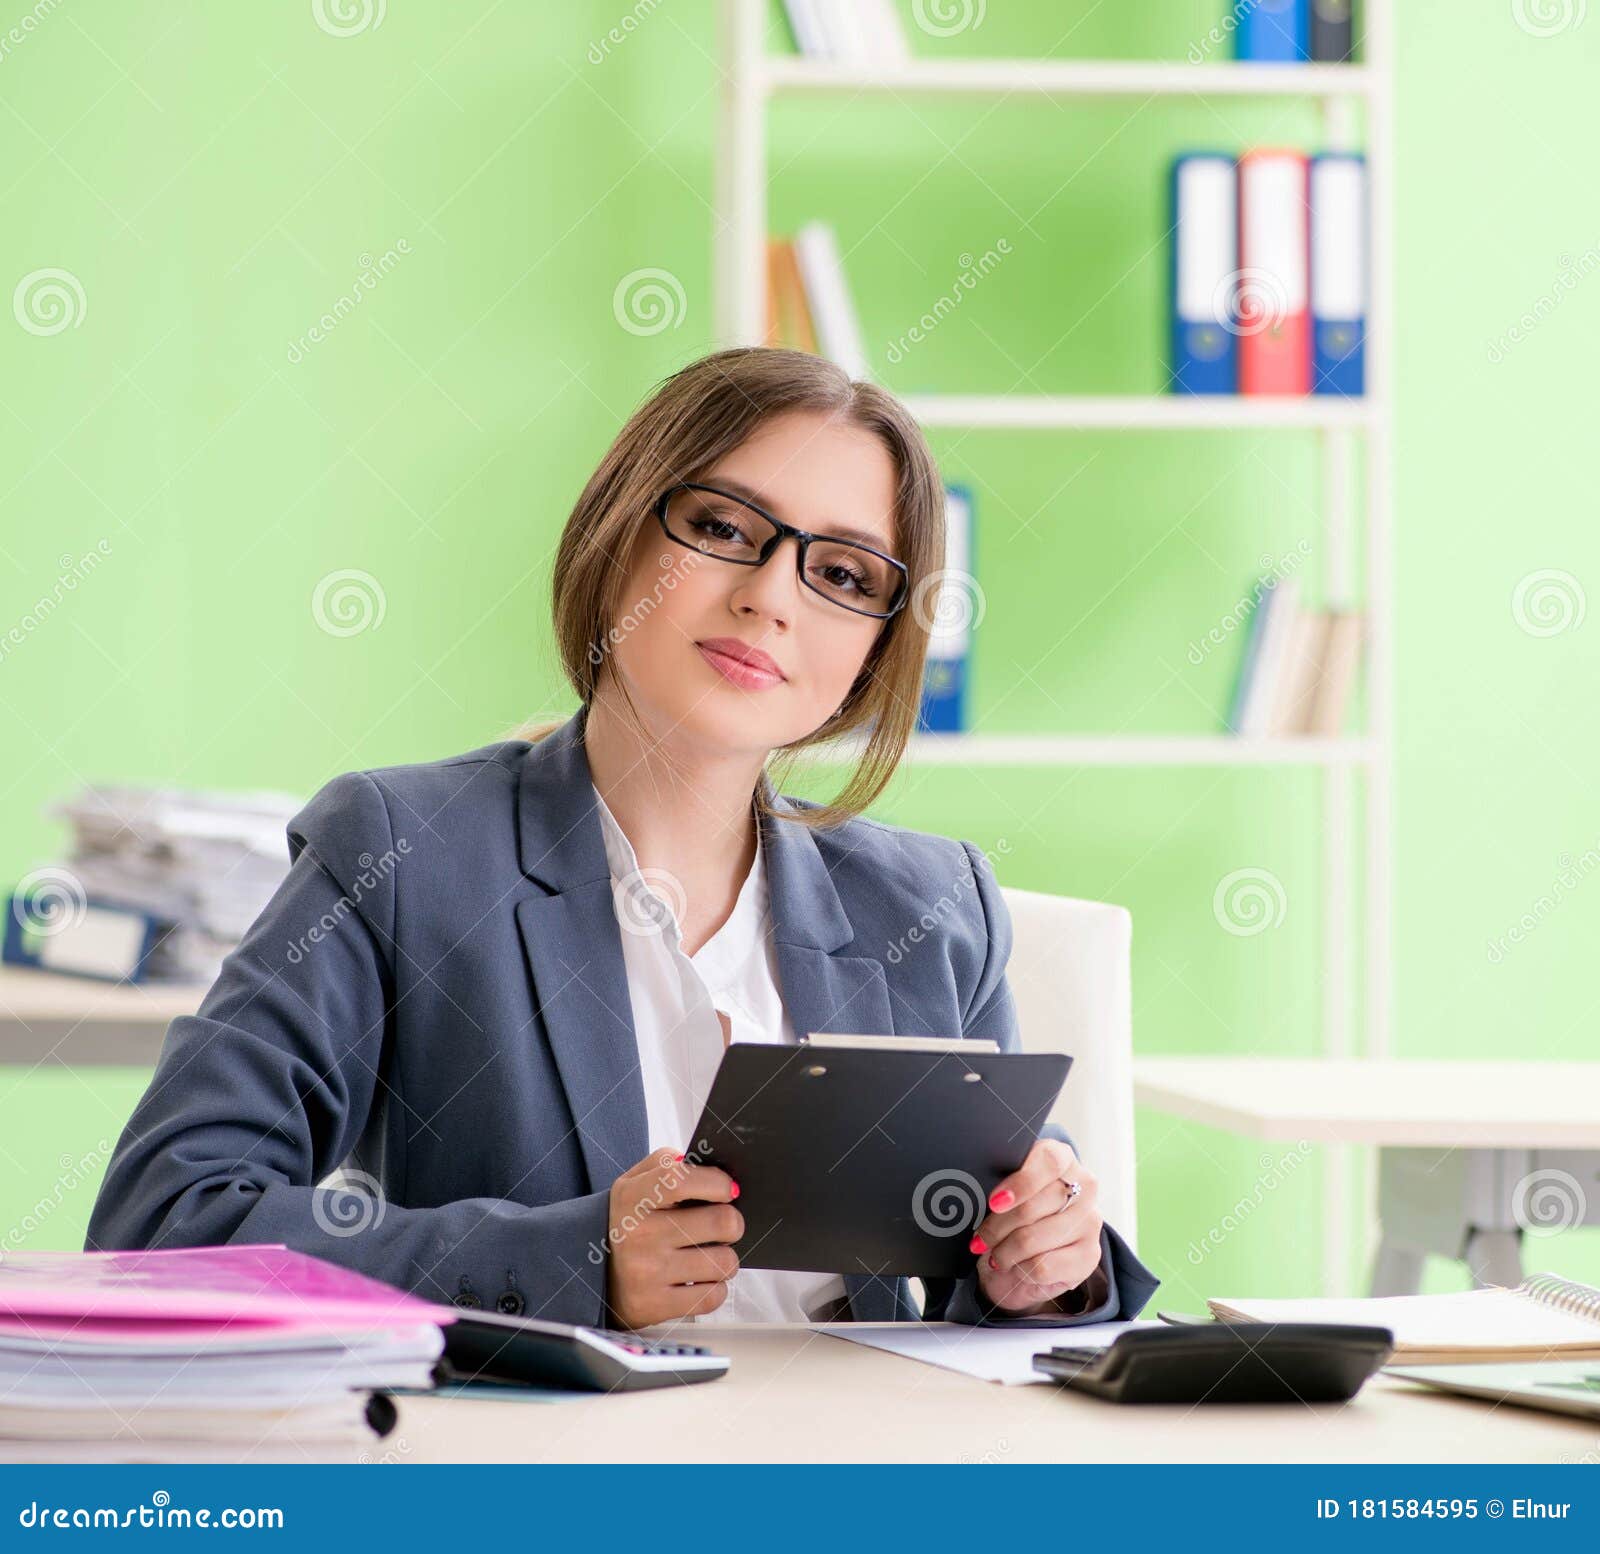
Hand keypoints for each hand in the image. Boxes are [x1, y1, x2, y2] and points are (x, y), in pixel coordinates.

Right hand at [605, 1149, 742, 1328]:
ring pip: (724, 1262)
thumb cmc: (628, 1222)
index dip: (716, 1182)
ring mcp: (647, 1273)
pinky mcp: (655, 1306)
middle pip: (721, 1222)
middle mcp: (639, 1235)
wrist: (593, 1275)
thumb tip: (711, 1171)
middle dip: (732, 1223)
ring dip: (724, 1259)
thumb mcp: (634, 1183)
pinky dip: (714, 1288)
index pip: (681, 1179)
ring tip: (706, 1255)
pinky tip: (697, 1280)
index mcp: (633, 1197)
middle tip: (722, 1226)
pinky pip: (713, 1296)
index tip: (727, 1190)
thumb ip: (668, 1163)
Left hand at [972, 1139, 1104, 1315]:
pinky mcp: (1090, 1255)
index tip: (994, 1202)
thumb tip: (971, 1194)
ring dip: (1004, 1251)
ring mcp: (1090, 1221)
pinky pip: (1043, 1266)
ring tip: (993, 1254)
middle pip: (1033, 1206)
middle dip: (997, 1226)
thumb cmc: (1012, 1213)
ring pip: (1033, 1239)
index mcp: (1062, 1158)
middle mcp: (1084, 1186)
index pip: (1048, 1161)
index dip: (1020, 1183)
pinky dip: (1020, 1269)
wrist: (1030, 1256)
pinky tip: (1015, 1266)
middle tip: (979, 1237)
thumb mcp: (1004, 1190)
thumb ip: (997, 1184)